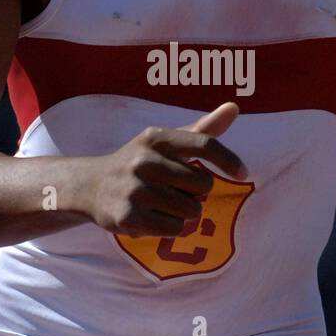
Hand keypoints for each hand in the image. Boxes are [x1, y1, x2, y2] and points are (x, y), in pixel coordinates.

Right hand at [80, 102, 246, 237]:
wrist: (91, 186)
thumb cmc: (139, 162)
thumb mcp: (164, 141)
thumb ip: (201, 129)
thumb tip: (234, 107)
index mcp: (156, 138)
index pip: (203, 145)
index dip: (228, 160)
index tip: (243, 174)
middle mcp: (144, 161)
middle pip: (203, 184)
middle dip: (197, 192)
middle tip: (176, 189)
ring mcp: (135, 189)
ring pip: (191, 210)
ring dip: (185, 212)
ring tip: (164, 205)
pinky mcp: (128, 216)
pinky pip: (175, 228)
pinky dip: (172, 227)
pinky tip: (154, 218)